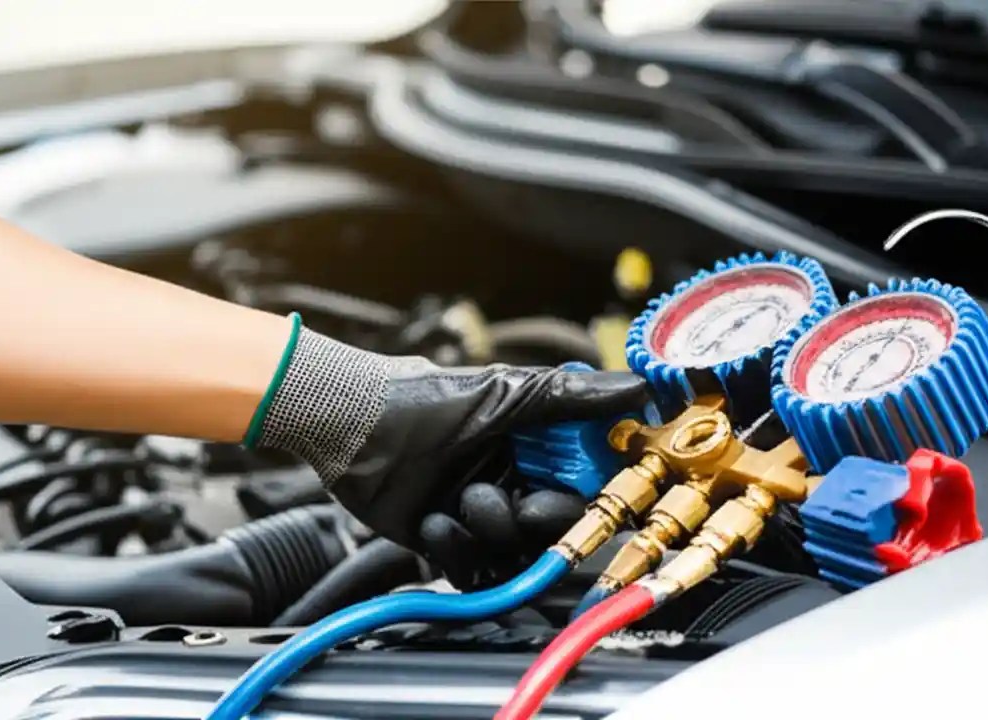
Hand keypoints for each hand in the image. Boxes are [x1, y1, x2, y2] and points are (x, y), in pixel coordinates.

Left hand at [251, 326, 649, 570]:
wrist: (348, 425)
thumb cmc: (420, 398)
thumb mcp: (504, 391)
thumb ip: (572, 396)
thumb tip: (639, 387)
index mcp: (528, 445)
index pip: (579, 484)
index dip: (583, 497)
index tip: (582, 498)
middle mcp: (506, 479)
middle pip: (550, 527)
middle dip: (533, 520)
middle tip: (518, 508)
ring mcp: (474, 511)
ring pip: (512, 553)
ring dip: (487, 533)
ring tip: (456, 506)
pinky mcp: (443, 541)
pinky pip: (470, 570)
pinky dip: (454, 549)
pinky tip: (432, 520)